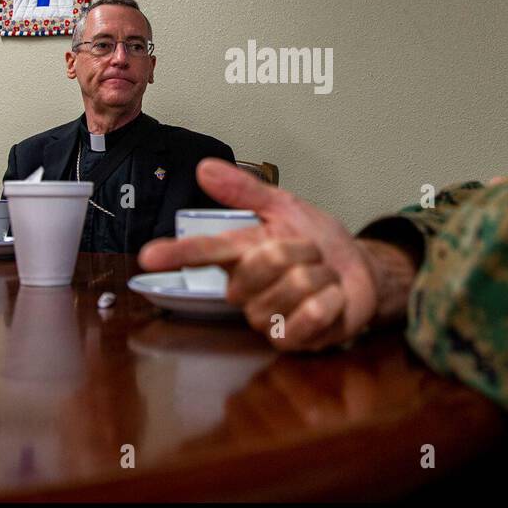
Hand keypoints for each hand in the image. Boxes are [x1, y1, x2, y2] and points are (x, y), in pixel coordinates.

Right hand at [138, 159, 379, 351]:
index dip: (177, 253)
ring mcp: (265, 317)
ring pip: (296, 284)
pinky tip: (329, 299)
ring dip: (321, 273)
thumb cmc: (319, 244)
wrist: (358, 275)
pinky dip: (331, 297)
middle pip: (267, 260)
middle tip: (309, 253)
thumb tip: (205, 168)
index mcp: (239, 255)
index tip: (149, 256)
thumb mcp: (286, 207)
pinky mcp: (289, 340)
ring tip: (319, 277)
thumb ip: (245, 190)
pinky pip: (312, 312)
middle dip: (302, 249)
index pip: (204, 252)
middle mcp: (245, 290)